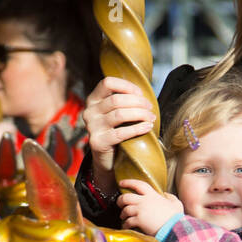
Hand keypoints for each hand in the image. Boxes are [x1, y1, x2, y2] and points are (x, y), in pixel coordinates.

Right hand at [82, 76, 155, 191]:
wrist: (108, 159)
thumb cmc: (117, 131)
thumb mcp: (116, 112)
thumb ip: (124, 101)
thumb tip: (146, 93)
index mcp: (93, 100)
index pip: (107, 83)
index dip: (126, 85)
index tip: (140, 93)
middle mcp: (89, 112)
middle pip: (116, 100)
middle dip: (137, 102)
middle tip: (150, 107)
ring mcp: (92, 128)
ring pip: (119, 114)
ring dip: (139, 114)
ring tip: (151, 118)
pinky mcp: (98, 142)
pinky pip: (121, 133)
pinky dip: (138, 128)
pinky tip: (148, 127)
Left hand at [117, 178, 182, 234]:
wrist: (173, 228)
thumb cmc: (175, 217)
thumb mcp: (176, 203)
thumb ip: (170, 197)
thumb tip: (165, 195)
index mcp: (152, 195)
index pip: (138, 184)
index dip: (128, 182)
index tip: (121, 183)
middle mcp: (144, 201)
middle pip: (126, 197)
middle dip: (120, 200)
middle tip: (119, 203)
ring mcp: (141, 211)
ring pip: (125, 209)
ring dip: (122, 213)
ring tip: (123, 216)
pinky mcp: (139, 221)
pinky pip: (128, 222)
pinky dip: (125, 224)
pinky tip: (126, 226)